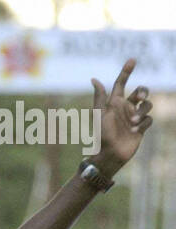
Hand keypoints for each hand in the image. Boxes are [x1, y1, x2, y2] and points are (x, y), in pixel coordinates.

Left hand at [91, 59, 152, 175]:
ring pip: (147, 105)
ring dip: (142, 112)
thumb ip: (99, 96)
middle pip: (141, 91)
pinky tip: (135, 132)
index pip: (121, 83)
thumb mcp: (100, 114)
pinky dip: (143, 124)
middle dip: (143, 91)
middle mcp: (126, 108)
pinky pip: (149, 119)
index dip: (126, 71)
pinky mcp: (141, 128)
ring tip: (132, 124)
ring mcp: (134, 117)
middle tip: (140, 96)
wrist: (110, 154)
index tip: (132, 60)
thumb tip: (94, 79)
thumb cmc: (102, 135)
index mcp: (115, 102)